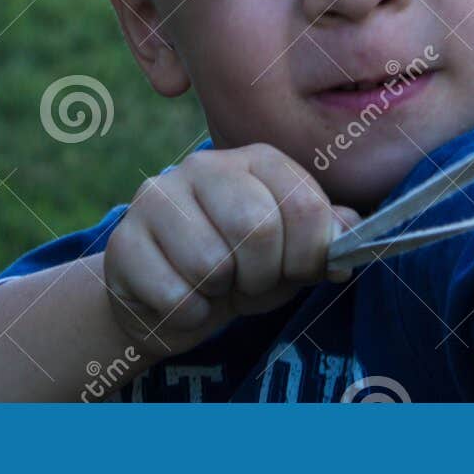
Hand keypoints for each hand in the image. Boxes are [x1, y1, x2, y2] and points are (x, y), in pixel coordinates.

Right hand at [103, 143, 361, 357]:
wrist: (170, 302)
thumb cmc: (242, 271)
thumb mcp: (293, 255)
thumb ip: (327, 238)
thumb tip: (351, 231)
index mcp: (256, 160)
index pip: (303, 203)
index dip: (309, 253)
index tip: (297, 269)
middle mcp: (204, 166)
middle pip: (257, 228)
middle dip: (262, 275)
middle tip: (250, 282)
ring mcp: (156, 198)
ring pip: (210, 262)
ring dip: (220, 294)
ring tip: (214, 286)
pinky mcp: (123, 241)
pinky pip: (173, 293)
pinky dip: (188, 313)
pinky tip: (183, 299)